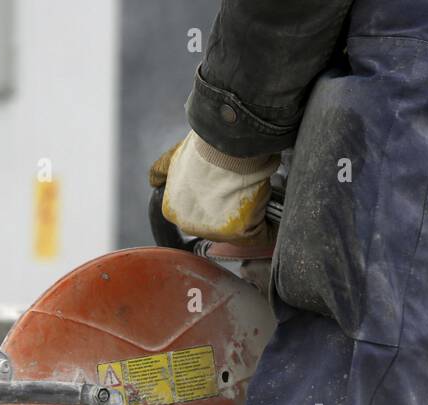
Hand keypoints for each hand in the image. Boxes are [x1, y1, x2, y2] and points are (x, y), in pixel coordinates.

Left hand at [149, 131, 276, 245]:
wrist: (226, 145)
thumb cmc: (204, 148)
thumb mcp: (175, 157)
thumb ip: (161, 169)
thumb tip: (154, 180)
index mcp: (174, 211)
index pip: (197, 215)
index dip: (215, 203)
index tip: (227, 193)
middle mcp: (191, 226)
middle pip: (218, 226)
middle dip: (232, 213)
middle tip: (244, 193)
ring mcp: (215, 232)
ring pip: (239, 232)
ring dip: (251, 220)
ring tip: (258, 199)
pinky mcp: (240, 233)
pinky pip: (260, 237)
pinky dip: (269, 229)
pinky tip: (274, 218)